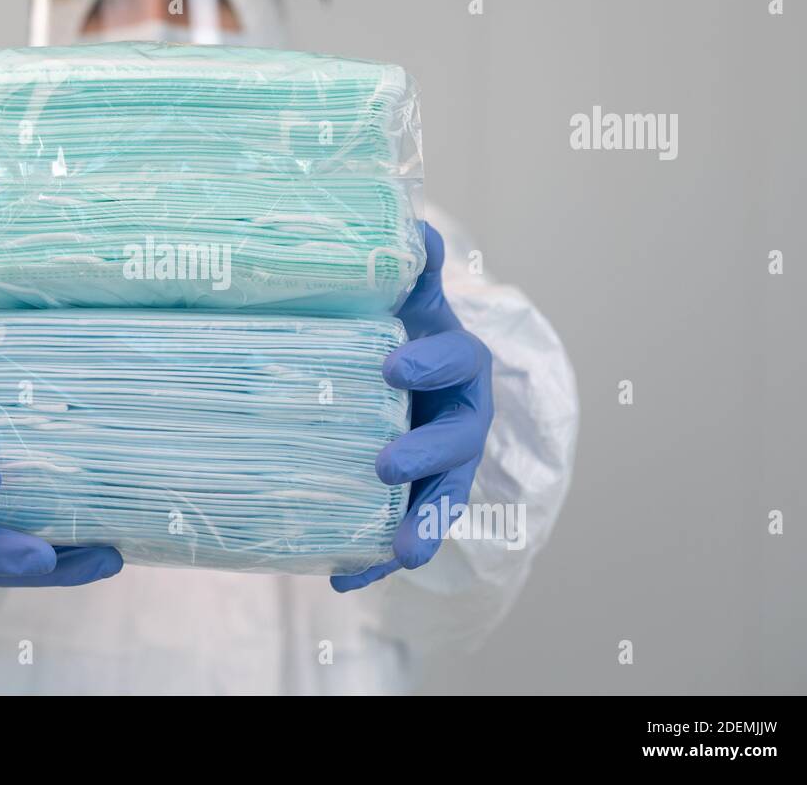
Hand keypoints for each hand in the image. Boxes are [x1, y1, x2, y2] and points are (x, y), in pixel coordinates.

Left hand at [332, 223, 493, 591]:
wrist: (408, 376)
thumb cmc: (406, 335)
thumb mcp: (411, 303)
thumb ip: (413, 274)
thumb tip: (413, 228)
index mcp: (459, 366)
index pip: (459, 361)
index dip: (431, 363)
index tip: (391, 365)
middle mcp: (461, 419)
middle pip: (459, 442)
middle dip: (428, 454)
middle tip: (386, 464)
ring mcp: (442, 466)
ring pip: (444, 499)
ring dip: (425, 526)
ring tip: (403, 554)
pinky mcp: (417, 499)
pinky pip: (403, 533)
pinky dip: (377, 558)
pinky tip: (345, 578)